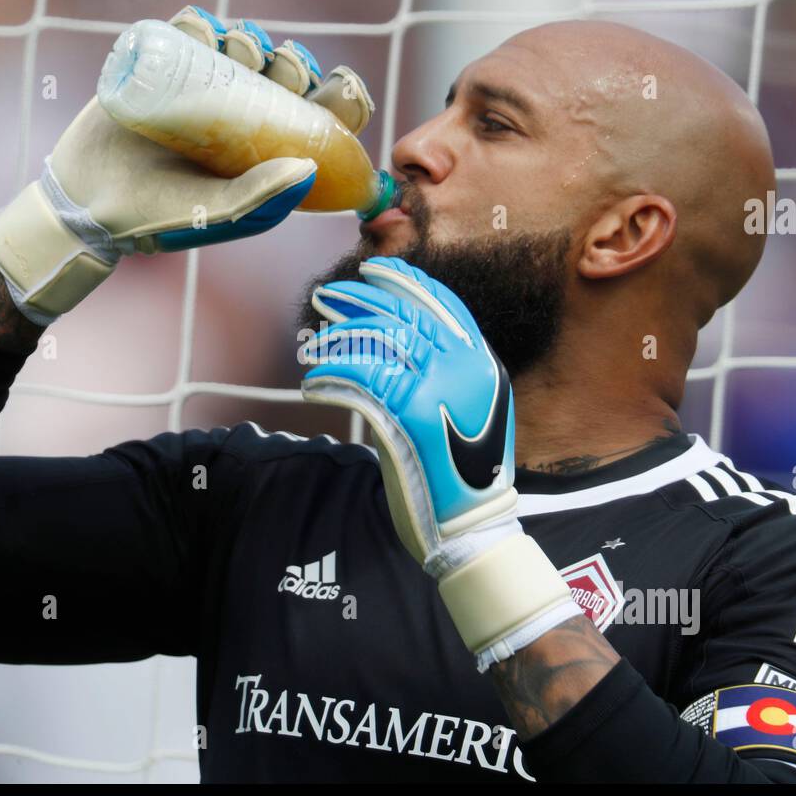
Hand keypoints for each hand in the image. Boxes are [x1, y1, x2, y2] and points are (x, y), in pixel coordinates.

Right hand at [0, 5, 376, 325]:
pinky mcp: (164, 70)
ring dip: (252, 39)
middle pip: (286, 77)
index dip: (340, 99)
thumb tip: (311, 167)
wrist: (89, 203)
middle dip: (295, 63)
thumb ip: (261, 197)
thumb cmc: (160, 218)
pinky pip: (192, 33)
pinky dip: (203, 23)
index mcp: (269, 154)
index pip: (318, 119)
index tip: (342, 88)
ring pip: (244, 49)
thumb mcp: (218, 213)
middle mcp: (243, 120)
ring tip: (239, 50)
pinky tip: (204, 31)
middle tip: (283, 68)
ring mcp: (204, 92)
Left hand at [300, 257, 582, 670]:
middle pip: (404, 314)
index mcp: (482, 362)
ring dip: (337, 340)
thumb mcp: (471, 410)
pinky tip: (314, 383)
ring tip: (314, 346)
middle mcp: (465, 367)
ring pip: (377, 342)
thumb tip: (401, 336)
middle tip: (327, 296)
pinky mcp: (409, 412)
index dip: (405, 281)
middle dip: (360, 300)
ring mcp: (440, 387)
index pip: (442, 304)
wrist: (472, 526)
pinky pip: (359, 378)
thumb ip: (448, 371)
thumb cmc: (462, 474)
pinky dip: (330, 376)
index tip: (375, 270)